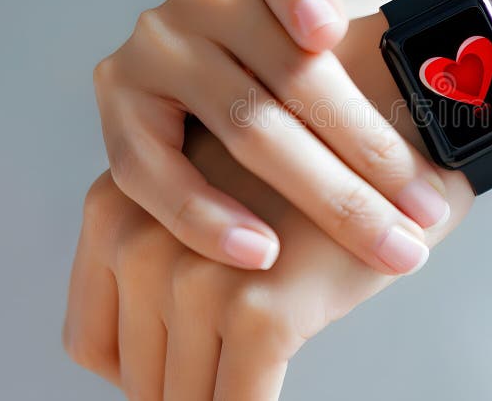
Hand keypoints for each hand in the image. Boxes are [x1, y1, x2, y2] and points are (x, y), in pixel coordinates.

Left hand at [64, 121, 473, 399]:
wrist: (397, 118)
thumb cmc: (318, 154)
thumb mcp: (218, 183)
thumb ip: (177, 246)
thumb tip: (172, 341)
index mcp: (120, 210)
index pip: (95, 341)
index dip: (138, 374)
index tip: (185, 374)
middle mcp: (140, 241)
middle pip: (138, 376)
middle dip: (187, 389)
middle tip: (230, 381)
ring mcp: (196, 274)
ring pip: (185, 397)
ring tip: (258, 385)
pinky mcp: (258, 305)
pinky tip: (275, 388)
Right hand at [94, 0, 449, 273]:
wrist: (230, 78)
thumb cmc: (307, 69)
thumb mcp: (339, 46)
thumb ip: (376, 60)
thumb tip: (465, 103)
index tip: (329, 31)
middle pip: (293, 75)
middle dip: (371, 150)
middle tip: (429, 208)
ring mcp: (154, 44)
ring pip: (245, 126)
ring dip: (321, 193)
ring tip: (383, 242)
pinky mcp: (116, 103)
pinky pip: (153, 170)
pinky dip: (208, 215)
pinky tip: (262, 251)